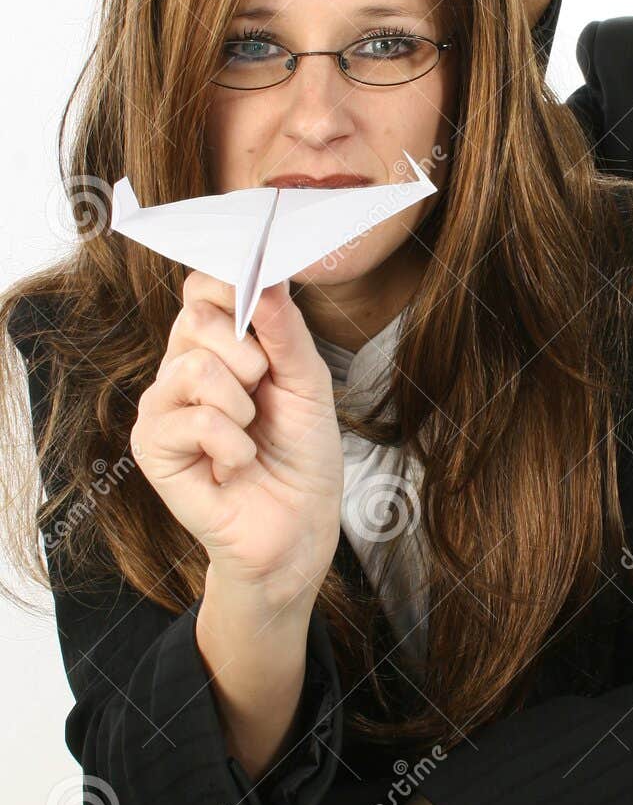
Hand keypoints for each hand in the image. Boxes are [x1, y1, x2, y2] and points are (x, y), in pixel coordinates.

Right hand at [131, 271, 342, 593]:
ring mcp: (161, 406)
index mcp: (216, 345)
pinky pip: (193, 419)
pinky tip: (236, 464)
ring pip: (193, 367)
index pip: (203, 286)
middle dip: (250, 356)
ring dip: (242, 405)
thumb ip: (287, 330)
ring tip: (250, 433)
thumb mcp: (309, 383)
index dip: (235, 290)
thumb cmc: (302, 456)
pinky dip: (232, 444)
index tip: (267, 320)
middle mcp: (180, 367)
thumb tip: (268, 276)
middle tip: (263, 395)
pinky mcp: (152, 447)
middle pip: (196, 317)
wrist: (298, 528)